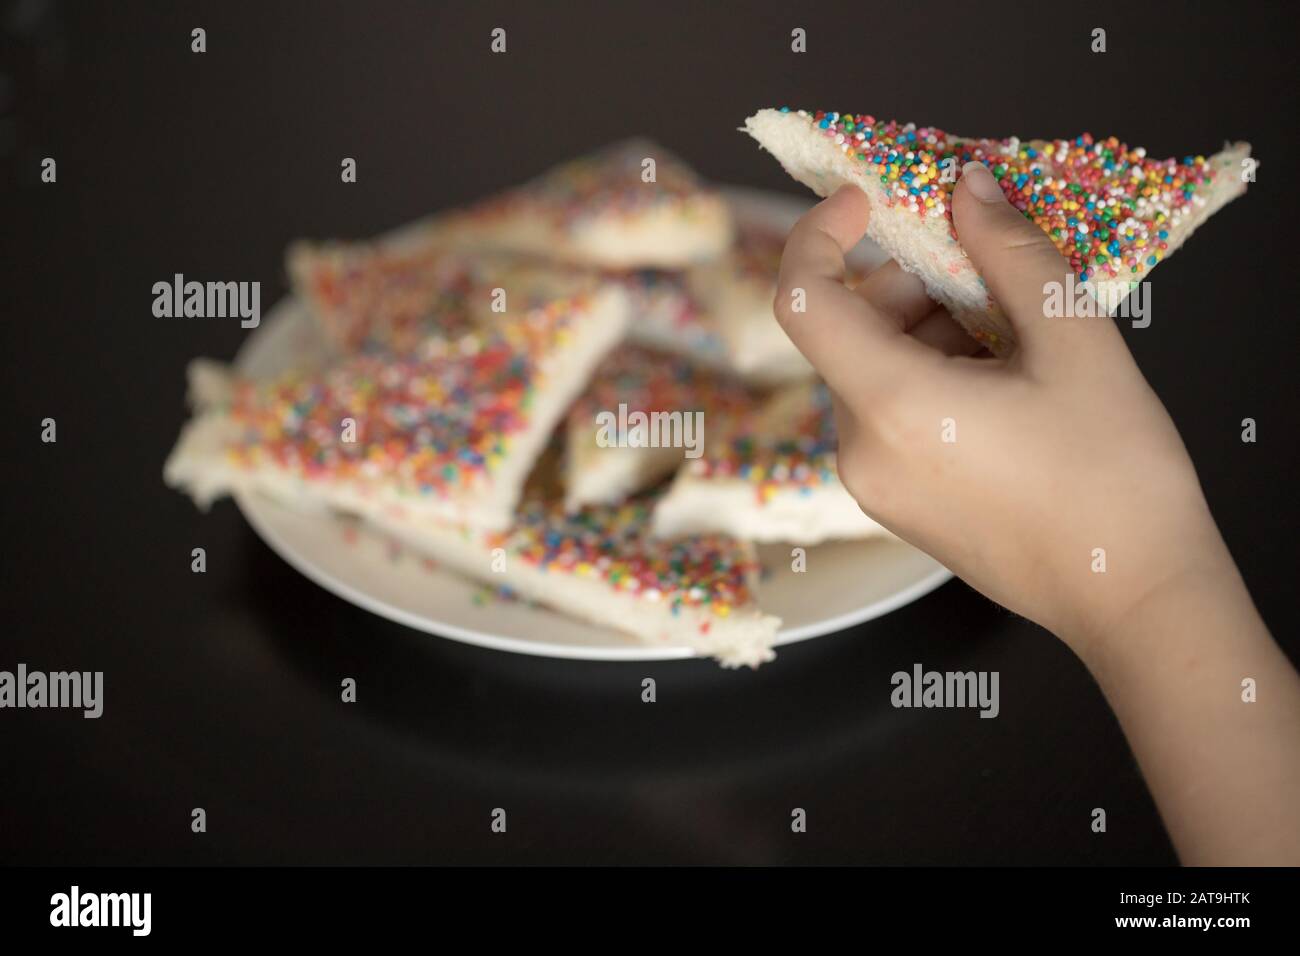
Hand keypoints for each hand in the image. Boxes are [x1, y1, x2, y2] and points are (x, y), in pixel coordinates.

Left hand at [775, 163, 1235, 660]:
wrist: (1134, 597)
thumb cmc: (1115, 476)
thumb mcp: (1074, 339)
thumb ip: (1009, 250)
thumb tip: (966, 188)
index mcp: (893, 407)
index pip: (802, 300)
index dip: (819, 236)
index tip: (865, 202)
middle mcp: (862, 450)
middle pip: (848, 332)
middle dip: (908, 287)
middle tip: (989, 275)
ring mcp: (874, 484)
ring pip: (872, 372)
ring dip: (928, 332)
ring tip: (1017, 342)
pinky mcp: (896, 503)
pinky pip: (890, 414)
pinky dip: (930, 378)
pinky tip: (1005, 385)